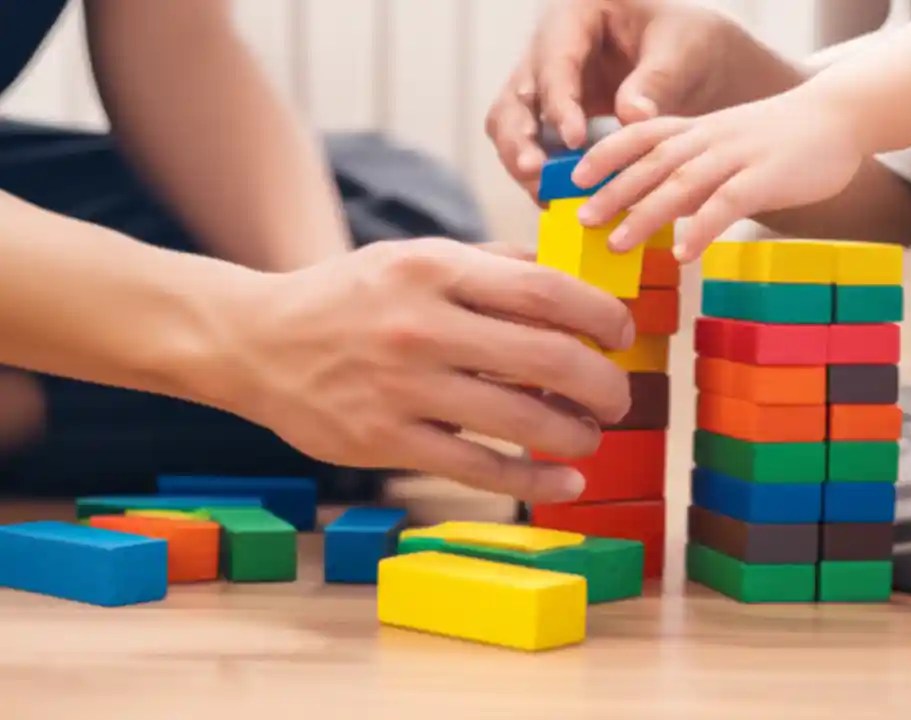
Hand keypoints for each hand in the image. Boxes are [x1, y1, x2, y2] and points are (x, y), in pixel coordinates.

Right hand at [220, 239, 634, 502]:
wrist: (256, 342)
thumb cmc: (351, 298)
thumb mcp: (416, 258)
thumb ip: (493, 265)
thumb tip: (573, 276)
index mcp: (436, 268)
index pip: (546, 290)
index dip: (601, 315)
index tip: (622, 335)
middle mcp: (422, 325)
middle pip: (547, 358)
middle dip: (603, 384)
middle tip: (619, 397)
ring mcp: (402, 387)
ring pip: (521, 420)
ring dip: (576, 434)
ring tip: (591, 435)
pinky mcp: (385, 441)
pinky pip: (479, 469)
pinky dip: (535, 481)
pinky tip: (566, 482)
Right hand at [486, 0, 802, 198]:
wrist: (699, 62)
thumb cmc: (691, 42)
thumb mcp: (683, 50)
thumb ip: (657, 80)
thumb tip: (632, 118)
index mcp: (575, 14)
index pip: (555, 60)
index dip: (559, 102)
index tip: (575, 140)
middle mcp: (549, 50)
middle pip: (516, 96)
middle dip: (519, 139)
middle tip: (535, 174)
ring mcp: (547, 88)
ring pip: (514, 128)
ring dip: (525, 164)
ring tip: (546, 198)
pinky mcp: (555, 122)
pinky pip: (538, 151)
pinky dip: (547, 178)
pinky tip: (562, 203)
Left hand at [570, 85, 864, 261]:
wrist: (839, 116)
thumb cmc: (780, 139)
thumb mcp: (728, 147)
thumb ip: (694, 172)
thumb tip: (659, 210)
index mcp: (698, 130)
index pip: (641, 135)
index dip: (606, 154)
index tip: (574, 178)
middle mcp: (710, 139)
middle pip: (652, 163)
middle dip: (613, 191)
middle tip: (581, 220)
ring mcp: (737, 156)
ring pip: (682, 183)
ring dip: (645, 214)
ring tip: (617, 245)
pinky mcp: (766, 177)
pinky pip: (727, 204)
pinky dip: (702, 229)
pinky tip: (683, 254)